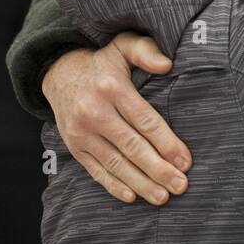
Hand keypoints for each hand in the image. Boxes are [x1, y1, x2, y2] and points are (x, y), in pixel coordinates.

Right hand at [42, 32, 192, 203]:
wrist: (58, 73)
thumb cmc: (102, 63)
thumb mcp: (123, 46)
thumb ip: (145, 51)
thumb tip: (167, 64)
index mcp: (112, 87)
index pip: (145, 121)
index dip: (167, 143)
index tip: (185, 161)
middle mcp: (94, 111)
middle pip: (132, 147)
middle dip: (158, 170)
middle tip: (180, 186)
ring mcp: (81, 132)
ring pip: (115, 163)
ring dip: (141, 183)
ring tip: (162, 197)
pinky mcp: (74, 146)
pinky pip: (95, 170)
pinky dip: (113, 186)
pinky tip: (132, 197)